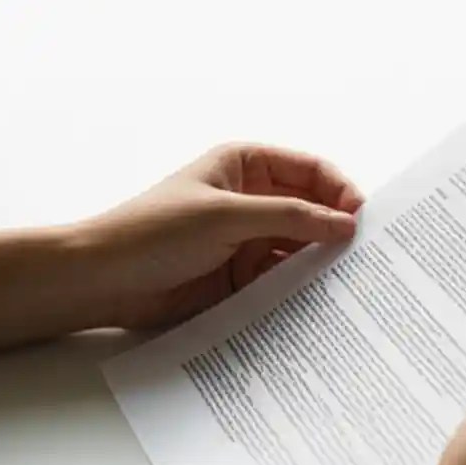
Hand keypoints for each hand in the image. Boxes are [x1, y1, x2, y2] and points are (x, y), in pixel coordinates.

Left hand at [82, 143, 363, 328]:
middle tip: (364, 252)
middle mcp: (253, 198)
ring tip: (346, 279)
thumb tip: (347, 224)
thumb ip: (290, 218)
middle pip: (313, 209)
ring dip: (320, 261)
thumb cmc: (153, 232)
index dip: (340, 190)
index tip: (362, 218)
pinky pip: (284, 278)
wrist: (101, 282)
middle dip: (336, 227)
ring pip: (302, 246)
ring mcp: (249, 238)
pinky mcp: (243, 276)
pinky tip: (318, 299)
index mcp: (247, 165)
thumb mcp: (227, 215)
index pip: (311, 170)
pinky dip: (301, 287)